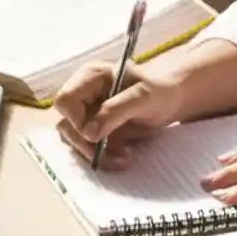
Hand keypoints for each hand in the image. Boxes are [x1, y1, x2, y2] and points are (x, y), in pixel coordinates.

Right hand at [52, 60, 185, 169]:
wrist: (171, 100)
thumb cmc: (159, 90)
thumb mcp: (143, 97)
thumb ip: (114, 111)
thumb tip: (89, 133)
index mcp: (90, 77)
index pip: (65, 100)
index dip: (76, 121)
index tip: (96, 136)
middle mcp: (83, 94)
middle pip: (66, 123)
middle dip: (87, 144)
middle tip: (115, 155)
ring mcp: (86, 113)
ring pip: (74, 140)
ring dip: (96, 154)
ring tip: (125, 158)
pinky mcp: (93, 130)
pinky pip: (87, 148)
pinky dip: (103, 158)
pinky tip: (123, 158)